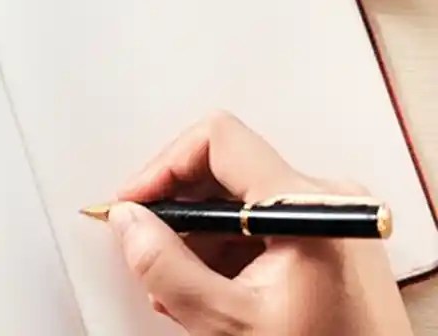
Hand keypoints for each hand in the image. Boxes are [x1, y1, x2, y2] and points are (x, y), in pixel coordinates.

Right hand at [110, 111, 412, 335]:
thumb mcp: (227, 321)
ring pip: (236, 202)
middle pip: (223, 172)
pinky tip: (212, 293)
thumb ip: (166, 267)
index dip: (163, 167)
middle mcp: (325, 199)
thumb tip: (129, 222)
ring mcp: (329, 218)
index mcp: (307, 206)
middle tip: (148, 251)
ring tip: (182, 290)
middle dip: (177, 215)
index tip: (135, 202)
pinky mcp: (329, 239)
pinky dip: (224, 253)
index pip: (218, 141)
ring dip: (197, 241)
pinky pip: (258, 225)